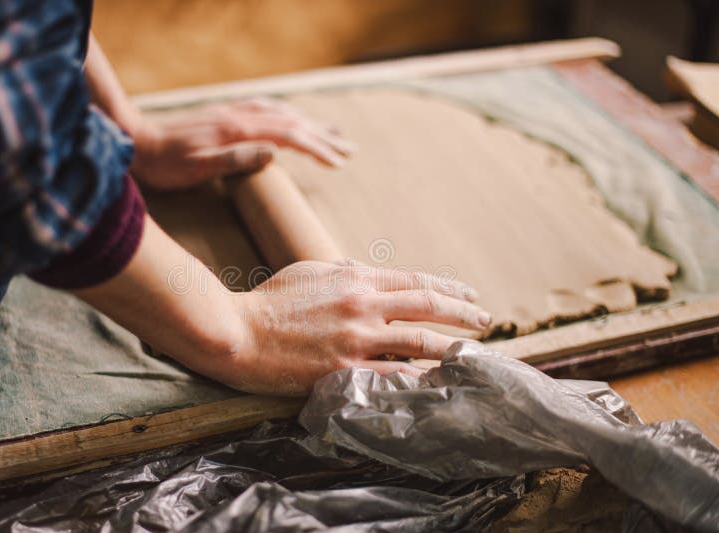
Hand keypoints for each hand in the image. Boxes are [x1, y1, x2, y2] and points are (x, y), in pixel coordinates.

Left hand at [131, 97, 354, 189]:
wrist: (137, 142)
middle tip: (350, 149)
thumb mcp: (198, 168)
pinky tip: (292, 120)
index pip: (289, 135)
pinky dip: (288, 115)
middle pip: (292, 121)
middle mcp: (239, 116)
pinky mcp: (225, 115)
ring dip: (310, 124)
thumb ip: (236, 160)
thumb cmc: (166, 164)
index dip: (317, 148)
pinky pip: (266, 110)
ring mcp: (233, 113)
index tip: (338, 162)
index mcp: (238, 130)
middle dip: (324, 136)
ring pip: (281, 113)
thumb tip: (275, 153)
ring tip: (332, 134)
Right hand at [222, 260, 489, 394]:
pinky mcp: (345, 370)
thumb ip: (346, 271)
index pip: (415, 280)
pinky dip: (421, 379)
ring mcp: (357, 339)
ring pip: (420, 341)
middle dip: (463, 314)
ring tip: (475, 354)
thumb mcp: (311, 270)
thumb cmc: (270, 300)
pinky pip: (394, 376)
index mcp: (356, 278)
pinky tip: (440, 384)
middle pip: (426, 306)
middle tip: (486, 322)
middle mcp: (364, 305)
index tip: (469, 294)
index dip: (448, 288)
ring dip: (454, 347)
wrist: (238, 332)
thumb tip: (369, 273)